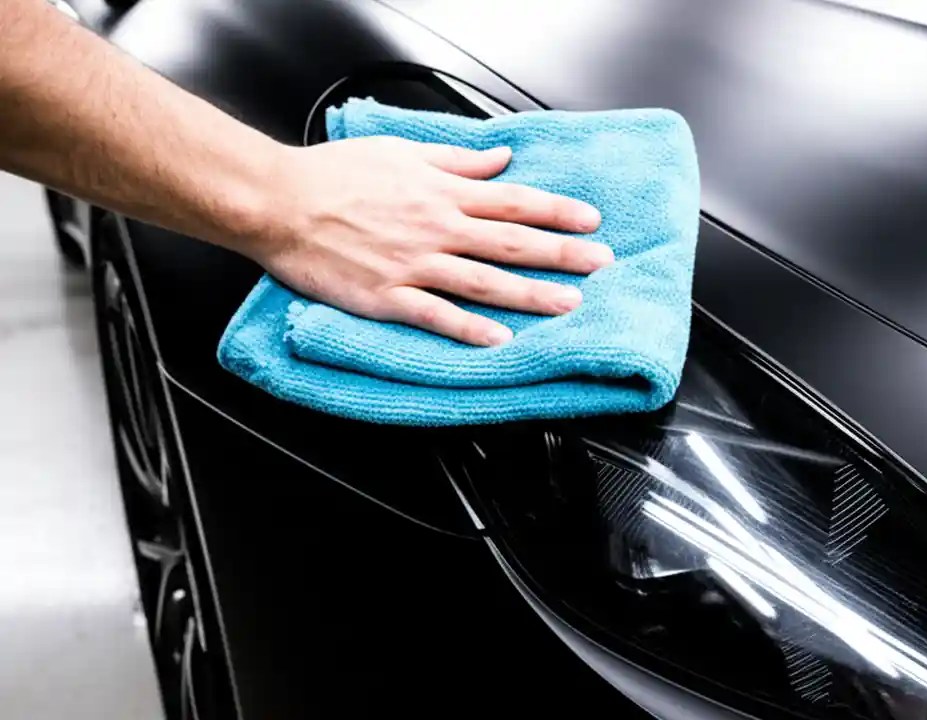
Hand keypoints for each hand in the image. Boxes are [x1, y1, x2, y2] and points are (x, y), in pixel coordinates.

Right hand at [249, 136, 610, 345]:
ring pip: (484, 281)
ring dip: (530, 293)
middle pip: (511, 241)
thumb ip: (457, 160)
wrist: (278, 202)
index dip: (557, 210)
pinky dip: (468, 328)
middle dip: (561, 253)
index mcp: (441, 192)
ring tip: (568, 304)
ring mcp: (413, 264)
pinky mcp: (385, 296)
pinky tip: (499, 340)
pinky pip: (435, 315)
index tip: (591, 220)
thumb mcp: (402, 152)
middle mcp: (435, 227)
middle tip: (600, 263)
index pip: (514, 200)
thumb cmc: (334, 175)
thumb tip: (501, 158)